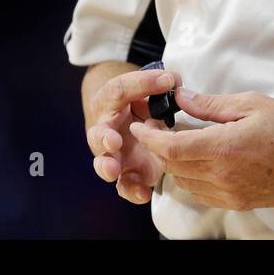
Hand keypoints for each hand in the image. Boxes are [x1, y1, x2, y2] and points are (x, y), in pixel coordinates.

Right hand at [85, 68, 180, 204]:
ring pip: (104, 163)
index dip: (142, 84)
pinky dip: (132, 190)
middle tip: (114, 141)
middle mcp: (107, 128)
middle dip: (104, 138)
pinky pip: (125, 186)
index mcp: (111, 101)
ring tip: (113, 170)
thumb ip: (162, 84)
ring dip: (107, 167)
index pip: (120, 90)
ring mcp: (114, 154)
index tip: (167, 81)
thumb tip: (174, 81)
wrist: (135, 121)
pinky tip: (144, 193)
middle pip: (99, 134)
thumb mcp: (150, 88)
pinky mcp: (127, 172)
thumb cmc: (141, 102)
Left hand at [130, 89, 273, 210]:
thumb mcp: (252, 104)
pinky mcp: (237, 202)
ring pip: (184, 182)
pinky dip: (192, 178)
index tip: (139, 125)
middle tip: (158, 129)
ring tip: (181, 143)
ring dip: (175, 164)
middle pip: (173, 165)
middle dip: (159, 147)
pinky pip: (202, 193)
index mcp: (223, 147)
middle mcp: (222, 175)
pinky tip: (201, 161)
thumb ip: (211, 105)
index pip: (171, 146)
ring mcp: (229, 193)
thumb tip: (181, 98)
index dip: (149, 136)